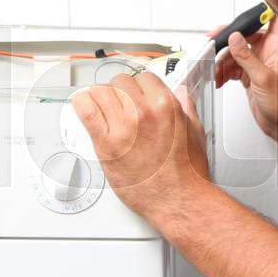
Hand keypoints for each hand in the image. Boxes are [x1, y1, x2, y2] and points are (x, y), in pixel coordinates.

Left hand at [70, 71, 210, 219]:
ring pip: (99, 92)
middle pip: (119, 82)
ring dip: (100, 99)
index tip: (136, 95)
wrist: (177, 199)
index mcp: (165, 105)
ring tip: (103, 111)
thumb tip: (182, 94)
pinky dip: (82, 106)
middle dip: (120, 92)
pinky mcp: (106, 143)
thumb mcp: (195, 132)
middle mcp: (143, 112)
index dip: (139, 87)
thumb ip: (186, 108)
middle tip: (120, 106)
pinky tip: (86, 111)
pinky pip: (85, 110)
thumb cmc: (187, 173)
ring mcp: (123, 127)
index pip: (143, 77)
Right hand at [213, 15, 277, 139]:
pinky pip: (233, 66)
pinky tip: (219, 78)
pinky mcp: (249, 74)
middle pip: (246, 34)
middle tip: (214, 42)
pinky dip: (224, 71)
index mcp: (277, 48)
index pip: (273, 20)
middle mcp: (268, 52)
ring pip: (236, 52)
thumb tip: (235, 38)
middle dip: (229, 38)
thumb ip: (247, 57)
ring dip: (223, 60)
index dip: (262, 10)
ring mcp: (257, 63)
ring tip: (216, 71)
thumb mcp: (263, 78)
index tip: (248, 5)